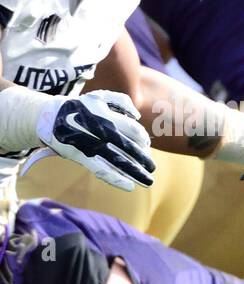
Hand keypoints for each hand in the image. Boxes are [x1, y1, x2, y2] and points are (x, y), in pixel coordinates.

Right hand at [36, 90, 154, 190]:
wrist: (50, 117)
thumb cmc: (81, 107)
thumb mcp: (100, 97)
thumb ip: (122, 101)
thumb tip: (137, 116)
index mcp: (107, 116)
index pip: (134, 131)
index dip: (143, 140)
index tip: (146, 147)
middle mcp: (100, 131)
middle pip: (129, 148)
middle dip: (144, 159)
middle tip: (152, 167)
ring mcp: (91, 145)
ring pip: (118, 162)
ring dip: (136, 173)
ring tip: (148, 181)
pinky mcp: (82, 157)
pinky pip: (101, 170)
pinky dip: (116, 179)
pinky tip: (130, 186)